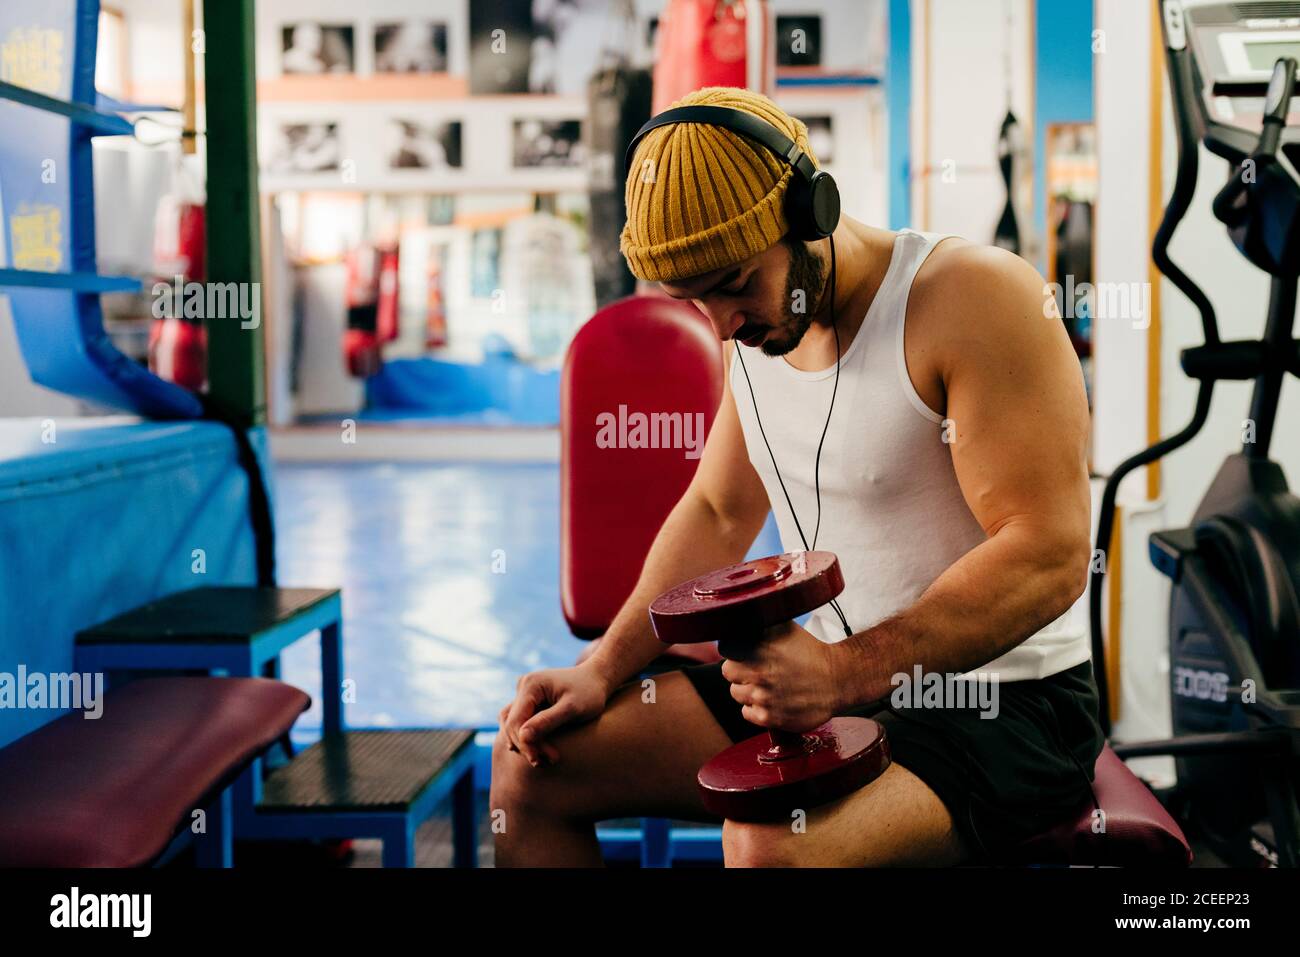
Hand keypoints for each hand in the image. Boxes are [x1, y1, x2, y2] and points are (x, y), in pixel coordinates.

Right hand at [499, 664, 612, 767]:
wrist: (597, 680)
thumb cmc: (589, 693)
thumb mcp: (572, 708)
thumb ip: (548, 721)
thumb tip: (523, 737)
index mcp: (531, 685)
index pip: (516, 721)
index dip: (525, 744)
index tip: (540, 760)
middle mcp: (523, 687)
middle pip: (513, 725)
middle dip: (527, 747)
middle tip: (547, 762)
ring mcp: (524, 694)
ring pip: (512, 725)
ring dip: (524, 744)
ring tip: (542, 760)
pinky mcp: (529, 702)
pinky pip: (519, 723)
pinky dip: (527, 738)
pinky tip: (539, 751)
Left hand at [720, 621, 839, 732]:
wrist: (837, 679)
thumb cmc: (810, 652)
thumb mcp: (785, 627)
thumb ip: (760, 623)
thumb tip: (737, 616)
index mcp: (760, 647)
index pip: (725, 648)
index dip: (735, 649)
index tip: (744, 652)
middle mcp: (758, 672)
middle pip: (728, 672)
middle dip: (740, 670)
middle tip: (756, 669)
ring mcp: (763, 697)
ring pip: (736, 693)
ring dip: (747, 689)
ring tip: (767, 684)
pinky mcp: (769, 718)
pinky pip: (747, 713)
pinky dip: (756, 708)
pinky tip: (772, 699)